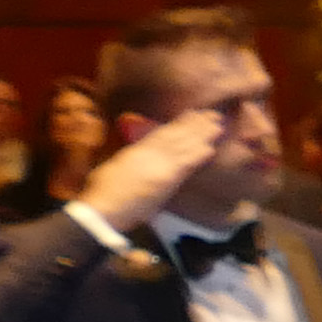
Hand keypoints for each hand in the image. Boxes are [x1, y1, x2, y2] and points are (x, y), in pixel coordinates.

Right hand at [75, 106, 224, 233]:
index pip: (161, 133)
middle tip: (212, 114)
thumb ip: (131, 158)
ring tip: (217, 125)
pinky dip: (197, 155)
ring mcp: (158, 164)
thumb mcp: (115, 167)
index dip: (179, 123)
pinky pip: (185, 164)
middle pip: (176, 135)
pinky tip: (210, 149)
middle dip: (195, 124)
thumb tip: (136, 155)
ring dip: (201, 135)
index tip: (192, 114)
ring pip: (183, 145)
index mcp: (136, 150)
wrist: (104, 208)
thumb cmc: (104, 191)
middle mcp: (149, 153)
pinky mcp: (166, 178)